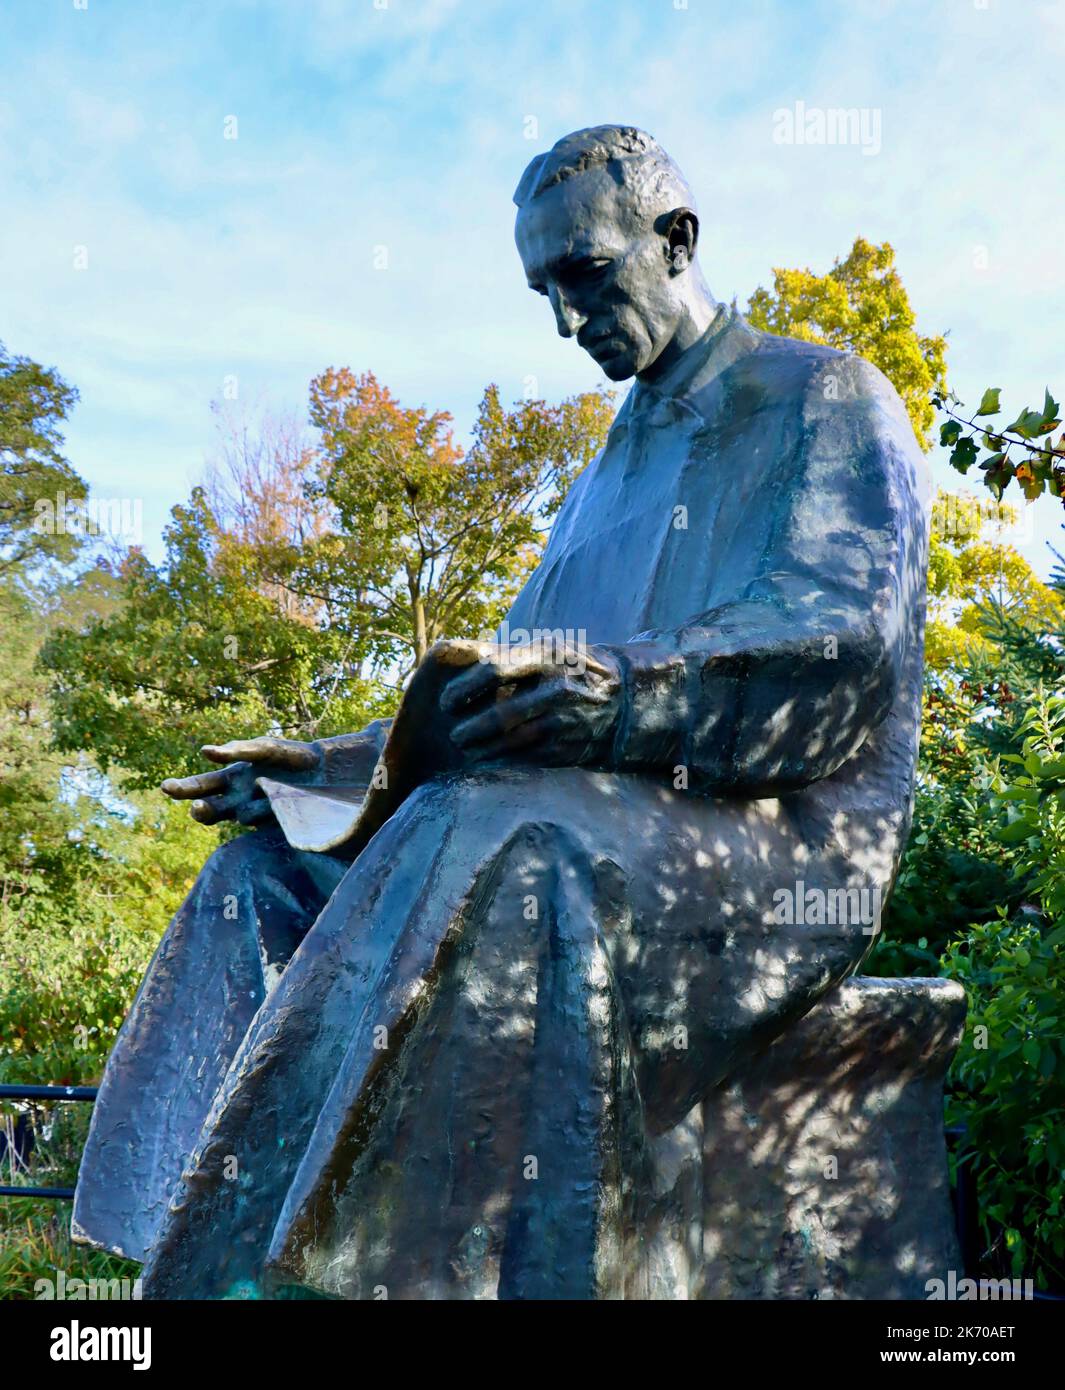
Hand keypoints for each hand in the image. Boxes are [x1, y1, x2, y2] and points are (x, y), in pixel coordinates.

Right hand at [161, 736, 322, 825]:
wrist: (327, 770)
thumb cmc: (292, 755)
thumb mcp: (264, 747)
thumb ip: (237, 750)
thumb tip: (205, 752)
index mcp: (230, 779)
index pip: (199, 788)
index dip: (182, 789)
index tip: (166, 786)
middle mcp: (238, 799)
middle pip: (209, 811)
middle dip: (198, 809)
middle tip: (196, 806)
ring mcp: (256, 812)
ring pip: (238, 818)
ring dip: (247, 804)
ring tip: (264, 789)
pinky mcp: (275, 823)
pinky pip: (266, 819)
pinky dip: (266, 807)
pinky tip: (275, 799)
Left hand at [438, 640, 621, 766]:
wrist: (623, 698)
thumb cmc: (568, 668)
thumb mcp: (546, 649)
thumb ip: (504, 654)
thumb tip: (450, 653)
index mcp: (548, 657)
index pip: (494, 671)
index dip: (464, 689)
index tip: (446, 702)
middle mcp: (558, 689)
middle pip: (501, 714)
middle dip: (470, 728)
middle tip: (454, 734)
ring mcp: (565, 721)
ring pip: (511, 741)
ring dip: (482, 748)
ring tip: (466, 748)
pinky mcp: (567, 748)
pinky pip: (526, 758)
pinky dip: (501, 760)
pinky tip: (487, 759)